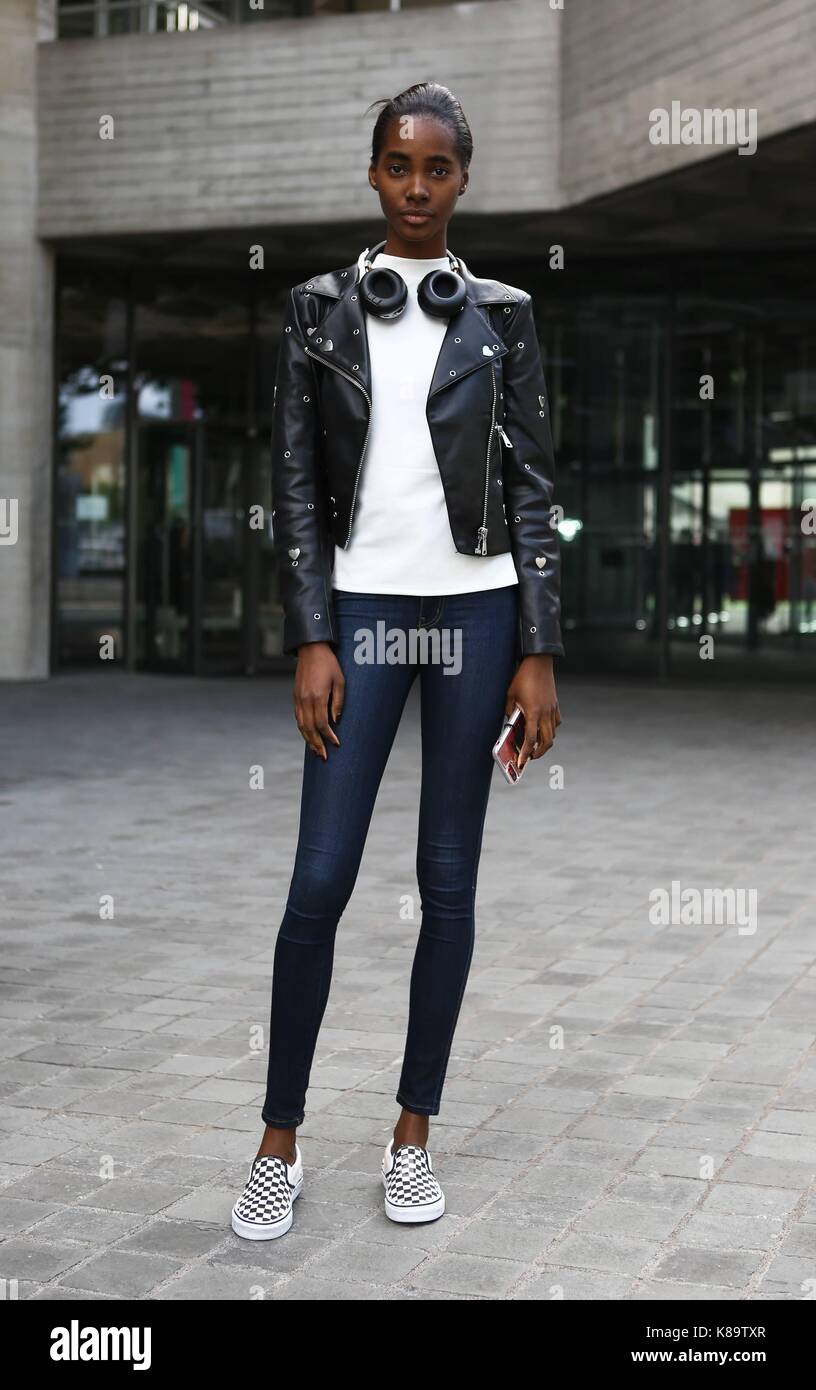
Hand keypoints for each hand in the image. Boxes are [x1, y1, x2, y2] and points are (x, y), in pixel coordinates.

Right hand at [293, 642, 344, 760]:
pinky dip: (303, 729)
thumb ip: (338, 702)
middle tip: (324, 757)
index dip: (329, 736)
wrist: (311, 650)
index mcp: (317, 697)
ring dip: (308, 740)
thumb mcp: (340, 681)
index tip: (336, 745)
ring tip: (315, 751)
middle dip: (317, 744)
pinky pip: (298, 718)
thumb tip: (336, 721)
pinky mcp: (295, 697)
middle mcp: (305, 700)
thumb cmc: (329, 664)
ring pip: (301, 726)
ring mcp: (298, 699)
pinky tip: (308, 735)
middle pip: (310, 729)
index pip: (322, 724)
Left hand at [504, 654, 560, 771]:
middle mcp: (545, 713)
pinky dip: (550, 729)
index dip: (526, 753)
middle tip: (529, 757)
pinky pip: (555, 723)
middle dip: (539, 753)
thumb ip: (510, 713)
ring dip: (544, 742)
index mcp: (533, 712)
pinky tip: (542, 729)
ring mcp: (552, 709)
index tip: (521, 762)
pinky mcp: (556, 705)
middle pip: (546, 742)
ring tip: (535, 745)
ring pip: (552, 733)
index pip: (530, 739)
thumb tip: (510, 726)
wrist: (539, 662)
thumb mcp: (510, 696)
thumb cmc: (522, 678)